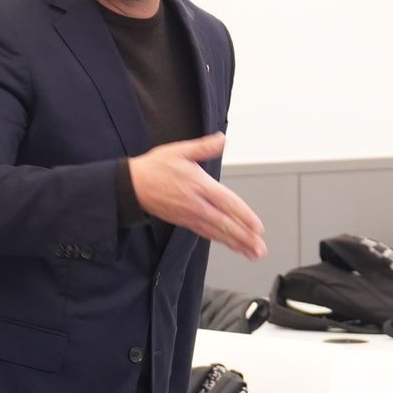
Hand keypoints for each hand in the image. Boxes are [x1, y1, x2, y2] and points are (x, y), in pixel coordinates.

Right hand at [128, 133, 267, 257]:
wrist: (132, 186)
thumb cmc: (155, 167)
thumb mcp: (179, 150)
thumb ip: (204, 147)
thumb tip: (222, 139)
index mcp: (199, 185)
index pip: (227, 203)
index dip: (244, 216)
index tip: (258, 227)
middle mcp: (197, 204)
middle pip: (225, 224)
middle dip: (245, 238)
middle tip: (260, 249)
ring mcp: (191, 216)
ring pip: (218, 233)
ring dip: (237, 244)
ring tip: (253, 253)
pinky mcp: (185, 222)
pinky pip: (207, 234)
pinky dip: (222, 241)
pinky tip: (234, 246)